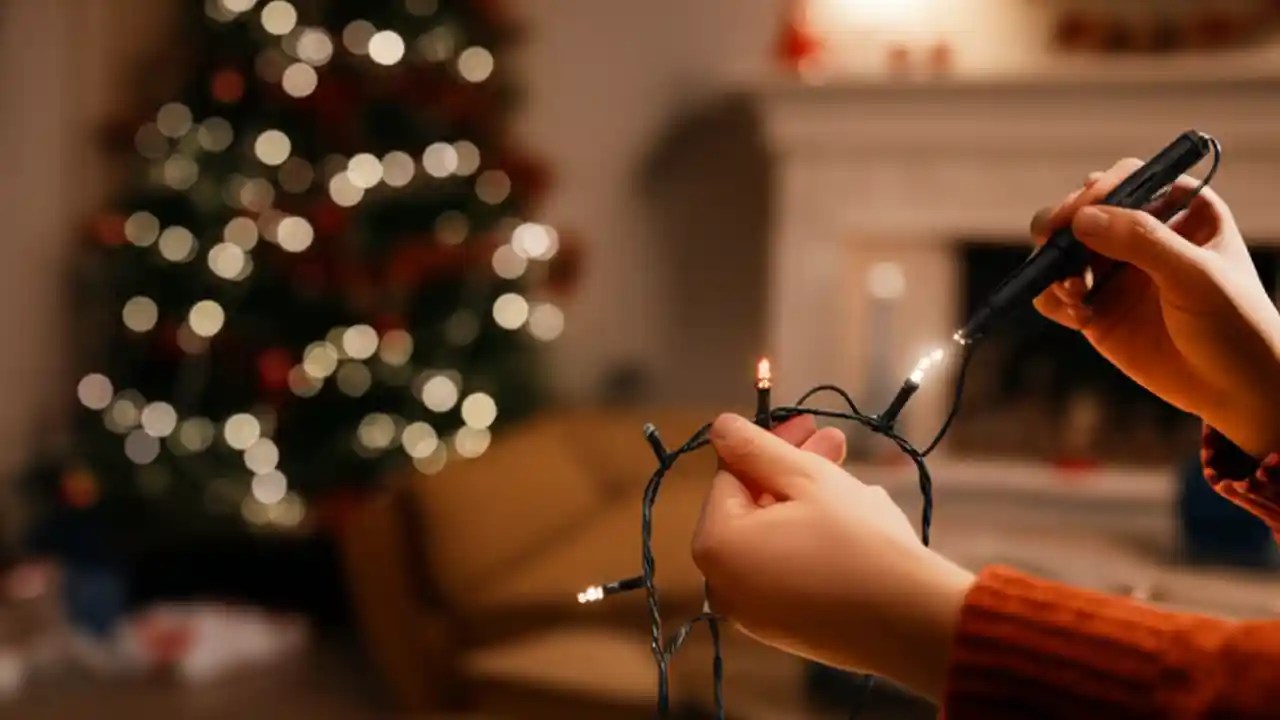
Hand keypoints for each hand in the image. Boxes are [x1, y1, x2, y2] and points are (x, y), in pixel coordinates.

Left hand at [692, 414, 974, 700]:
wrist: (910, 623)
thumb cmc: (856, 540)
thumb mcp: (807, 478)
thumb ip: (757, 448)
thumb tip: (720, 426)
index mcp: (716, 545)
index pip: (730, 475)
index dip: (769, 444)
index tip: (808, 424)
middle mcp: (722, 585)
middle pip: (750, 509)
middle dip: (792, 472)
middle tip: (836, 443)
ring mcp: (751, 614)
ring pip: (772, 539)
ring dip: (806, 504)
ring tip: (855, 485)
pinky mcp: (784, 632)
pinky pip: (786, 573)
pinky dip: (809, 544)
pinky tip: (851, 525)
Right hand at [1033, 159, 1279, 456]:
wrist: (1235, 391)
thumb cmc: (1234, 325)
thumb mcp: (1197, 276)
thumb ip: (1142, 241)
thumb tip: (1081, 219)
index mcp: (1178, 211)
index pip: (1125, 181)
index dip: (1096, 193)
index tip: (1076, 218)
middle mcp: (1140, 236)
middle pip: (1081, 212)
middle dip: (1061, 230)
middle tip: (1055, 248)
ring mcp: (1115, 273)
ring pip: (1058, 252)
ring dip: (1054, 268)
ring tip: (1076, 295)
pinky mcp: (1096, 310)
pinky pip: (1054, 294)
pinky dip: (1053, 300)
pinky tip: (1081, 318)